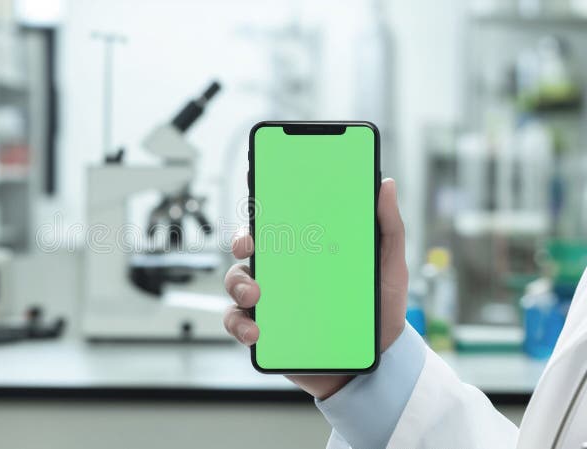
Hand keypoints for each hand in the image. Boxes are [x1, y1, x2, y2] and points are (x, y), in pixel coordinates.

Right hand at [223, 178, 407, 398]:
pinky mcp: (266, 329)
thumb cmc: (381, 310)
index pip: (279, 220)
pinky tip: (255, 331)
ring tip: (255, 297)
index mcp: (307, 250)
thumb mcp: (389, 266)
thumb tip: (385, 185)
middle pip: (249, 247)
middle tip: (249, 245)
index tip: (255, 187)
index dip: (262, 202)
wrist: (378, 361)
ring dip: (238, 285)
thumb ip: (388, 226)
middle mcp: (284, 271)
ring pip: (237, 282)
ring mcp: (272, 300)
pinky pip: (239, 322)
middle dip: (241, 240)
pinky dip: (240, 324)